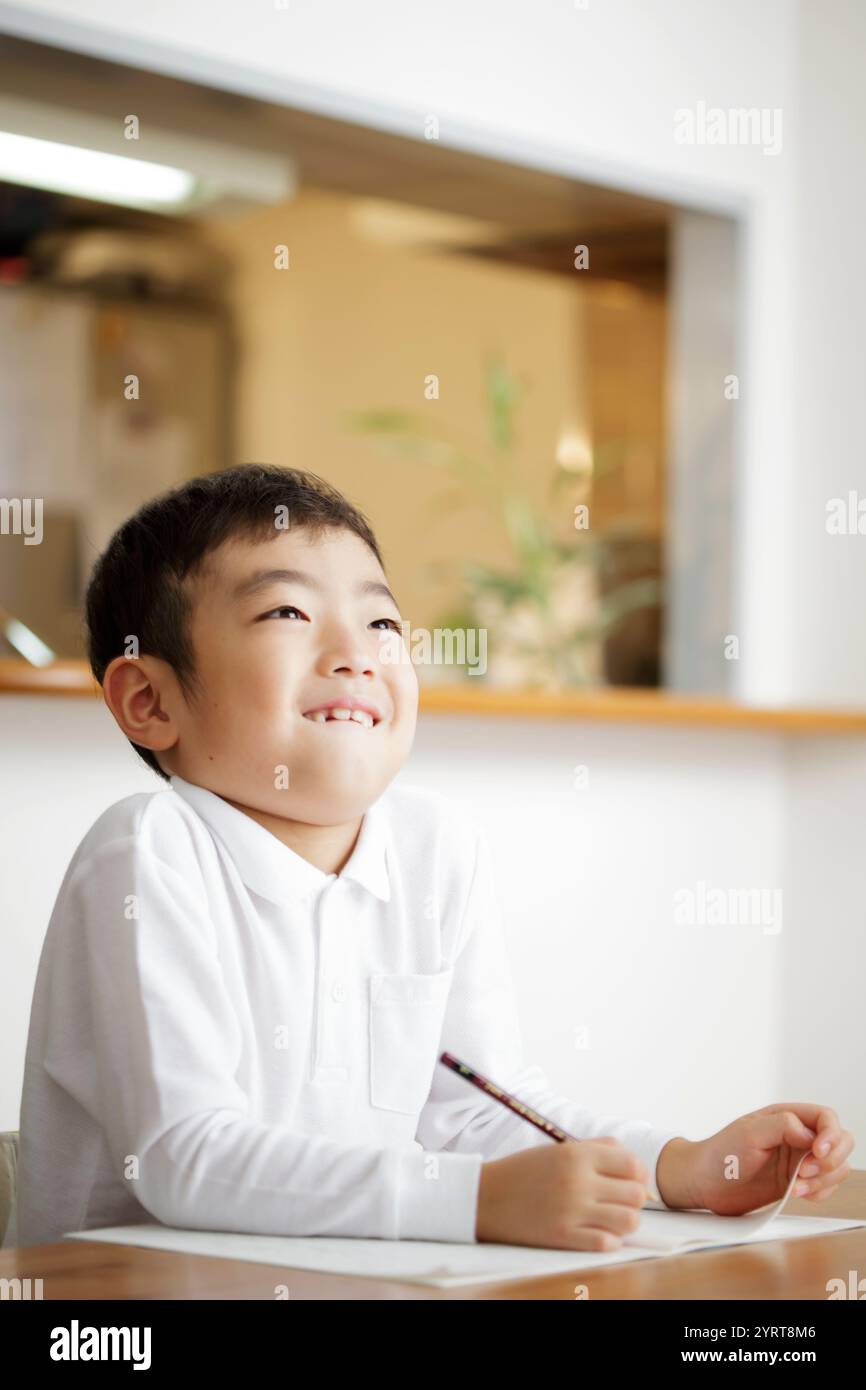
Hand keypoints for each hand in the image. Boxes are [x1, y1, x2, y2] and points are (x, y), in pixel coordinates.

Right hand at [476, 1137, 652, 1248]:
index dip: (637, 1174)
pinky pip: (607, 1243)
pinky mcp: (563, 1237)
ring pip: (629, 1220)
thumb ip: (597, 1149)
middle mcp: (578, 1181)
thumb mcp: (558, 1148)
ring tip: (609, 1218)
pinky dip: (609, 1240)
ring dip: (624, 1220)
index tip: (629, 1180)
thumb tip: (635, 1164)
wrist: (485, 1197)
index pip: (632, 1164)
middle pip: (636, 1193)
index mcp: (577, 1155)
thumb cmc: (524, 1171)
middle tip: (618, 1201)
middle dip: (633, 1198)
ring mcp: (571, 1211)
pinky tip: (597, 1232)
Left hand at [682, 1103, 853, 1215]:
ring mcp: (799, 1161)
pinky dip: (820, 1193)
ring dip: (824, 1180)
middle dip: (832, 1159)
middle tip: (806, 1172)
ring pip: (837, 1166)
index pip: (826, 1118)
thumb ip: (782, 1126)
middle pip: (840, 1141)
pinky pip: (826, 1187)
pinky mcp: (798, 1183)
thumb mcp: (748, 1133)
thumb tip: (811, 1135)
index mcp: (786, 1117)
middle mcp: (797, 1136)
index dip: (831, 1134)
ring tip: (797, 1188)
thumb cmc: (720, 1153)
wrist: (704, 1183)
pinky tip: (797, 1194)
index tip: (817, 1152)